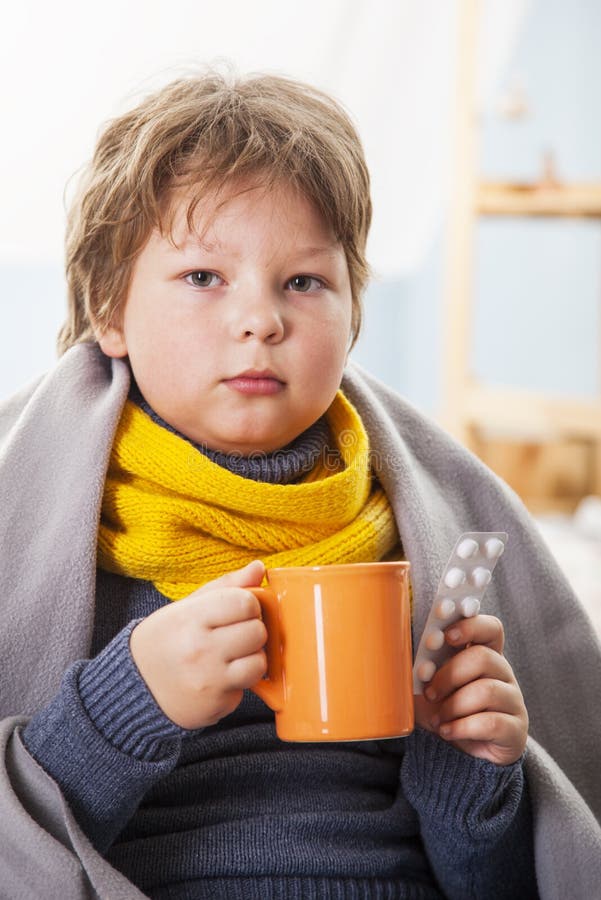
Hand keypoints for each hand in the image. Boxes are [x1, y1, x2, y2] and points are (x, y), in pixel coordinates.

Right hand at [129, 560, 267, 729]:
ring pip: (259, 661)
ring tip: (232, 656)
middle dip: (252, 630)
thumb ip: (226, 586)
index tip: (238, 610)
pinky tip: (222, 676)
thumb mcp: (187, 606)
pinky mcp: (216, 704)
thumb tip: (260, 568)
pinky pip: (248, 687)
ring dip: (251, 657)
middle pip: (258, 631)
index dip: (249, 604)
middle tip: (235, 634)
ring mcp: (208, 679)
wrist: (136, 686)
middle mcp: (199, 648)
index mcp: (191, 617)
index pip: (246, 602)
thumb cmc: (167, 639)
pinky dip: (241, 681)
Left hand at [413, 614, 527, 765]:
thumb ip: (423, 664)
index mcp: (484, 655)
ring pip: (487, 691)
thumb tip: (402, 646)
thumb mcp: (429, 685)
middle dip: (449, 674)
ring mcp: (512, 701)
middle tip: (429, 693)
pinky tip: (448, 731)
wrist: (460, 755)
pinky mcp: (515, 730)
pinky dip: (462, 727)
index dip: (471, 626)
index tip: (446, 635)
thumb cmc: (444, 710)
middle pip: (483, 657)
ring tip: (438, 719)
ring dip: (453, 705)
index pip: (490, 628)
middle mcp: (503, 674)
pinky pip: (491, 723)